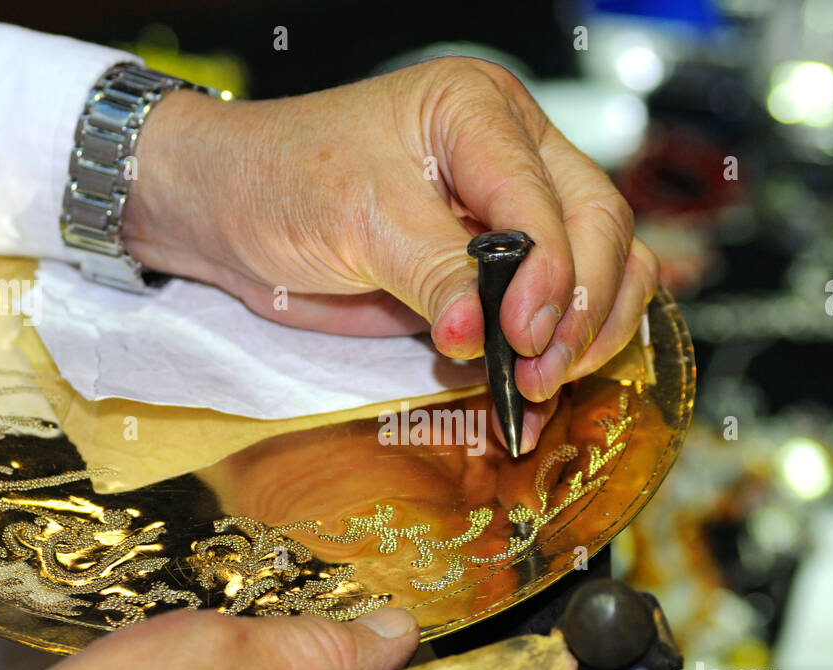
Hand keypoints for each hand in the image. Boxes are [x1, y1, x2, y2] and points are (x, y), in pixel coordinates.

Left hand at [122, 57, 657, 453]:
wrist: (231, 215)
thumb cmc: (281, 181)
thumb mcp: (356, 217)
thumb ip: (431, 271)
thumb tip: (483, 332)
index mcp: (479, 112)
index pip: (546, 194)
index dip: (549, 270)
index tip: (523, 334)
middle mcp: (512, 154)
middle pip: (597, 227)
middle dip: (577, 307)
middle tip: (540, 371)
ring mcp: (511, 215)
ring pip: (601, 266)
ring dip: (584, 334)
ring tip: (539, 386)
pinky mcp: (496, 272)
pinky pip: (556, 310)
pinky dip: (558, 352)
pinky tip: (533, 393)